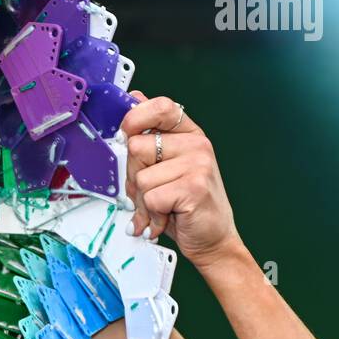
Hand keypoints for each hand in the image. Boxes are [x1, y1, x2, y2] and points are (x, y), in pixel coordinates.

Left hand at [120, 91, 243, 268]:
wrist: (213, 239)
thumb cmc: (187, 205)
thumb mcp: (167, 165)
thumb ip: (151, 134)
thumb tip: (135, 98)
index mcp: (189, 134)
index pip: (160, 106)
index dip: (135, 118)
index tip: (125, 134)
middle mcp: (197, 145)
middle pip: (137, 147)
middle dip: (134, 175)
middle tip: (152, 191)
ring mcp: (199, 164)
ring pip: (140, 176)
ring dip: (143, 201)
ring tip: (162, 207)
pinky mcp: (195, 187)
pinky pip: (150, 197)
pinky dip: (152, 215)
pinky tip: (167, 217)